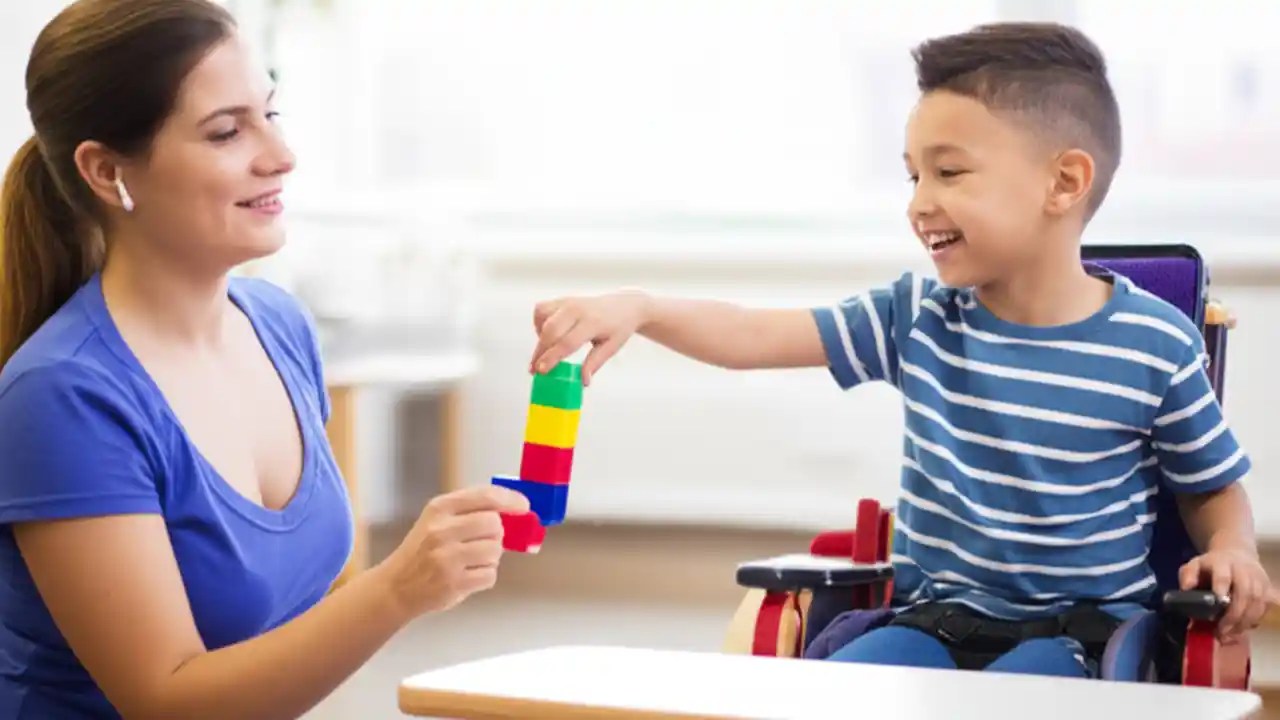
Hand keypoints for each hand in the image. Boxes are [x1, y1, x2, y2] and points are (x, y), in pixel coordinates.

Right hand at [379, 485, 529, 617]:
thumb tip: (515, 508)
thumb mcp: (437, 519)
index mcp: (439, 509)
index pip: (486, 496)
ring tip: (471, 560)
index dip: (510, 500)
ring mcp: (447, 558)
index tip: (524, 505)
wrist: (396, 585)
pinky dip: (485, 576)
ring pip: (496, 551)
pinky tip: (467, 575)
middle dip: (496, 534)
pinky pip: (490, 575)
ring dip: (491, 557)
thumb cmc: (424, 549)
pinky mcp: (454, 583)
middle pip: (495, 524)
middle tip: (483, 541)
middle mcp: (441, 530)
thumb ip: (471, 510)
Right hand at [530, 290, 649, 384]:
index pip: (568, 342)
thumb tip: (583, 381)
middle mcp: (577, 309)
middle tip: (536, 369)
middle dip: (540, 352)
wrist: (624, 306)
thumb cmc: (618, 327)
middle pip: (550, 331)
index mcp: (592, 322)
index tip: (541, 370)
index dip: (552, 357)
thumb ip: (594, 363)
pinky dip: (539, 323)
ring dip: (539, 337)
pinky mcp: (561, 300)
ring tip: (547, 350)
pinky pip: (541, 310)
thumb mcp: (611, 348)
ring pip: (542, 318)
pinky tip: (548, 334)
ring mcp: (568, 302)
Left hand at [1179, 548, 1276, 642]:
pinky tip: (1241, 628)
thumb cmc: (1211, 565)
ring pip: (1257, 602)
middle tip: (1221, 630)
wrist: (1236, 553)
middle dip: (1233, 614)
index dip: (1221, 589)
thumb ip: (1188, 576)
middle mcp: (1243, 570)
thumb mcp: (1194, 565)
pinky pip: (1264, 607)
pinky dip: (1254, 620)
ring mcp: (1258, 579)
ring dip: (1244, 621)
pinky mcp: (1267, 589)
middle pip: (1244, 593)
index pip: (1223, 576)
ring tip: (1229, 633)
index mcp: (1222, 563)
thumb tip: (1186, 590)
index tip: (1216, 604)